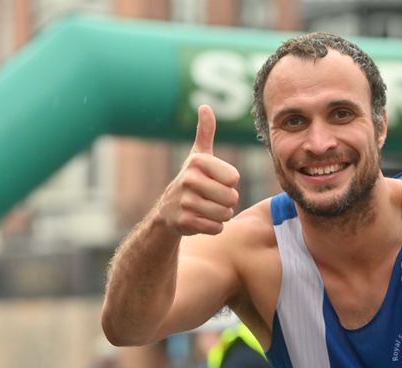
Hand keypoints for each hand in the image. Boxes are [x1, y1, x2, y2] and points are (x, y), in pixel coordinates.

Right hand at [158, 105, 240, 235]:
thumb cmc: (191, 180)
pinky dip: (214, 227)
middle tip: (212, 199)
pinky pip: (216, 228)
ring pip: (225, 214)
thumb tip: (205, 106)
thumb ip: (205, 132)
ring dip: (221, 215)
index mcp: (198, 162)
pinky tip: (202, 220)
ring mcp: (185, 201)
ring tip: (207, 209)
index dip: (229, 183)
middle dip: (227, 202)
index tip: (215, 181)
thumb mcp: (198, 155)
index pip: (234, 178)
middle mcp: (189, 179)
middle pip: (232, 198)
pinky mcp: (185, 222)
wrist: (168, 211)